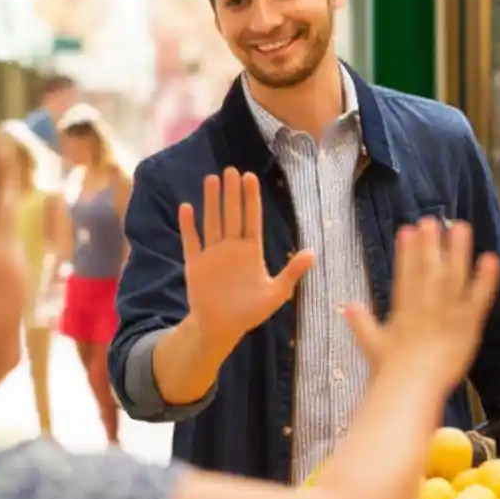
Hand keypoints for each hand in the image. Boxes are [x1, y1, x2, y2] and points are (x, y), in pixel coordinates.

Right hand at [179, 167, 313, 344]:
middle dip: (232, 193)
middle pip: (232, 215)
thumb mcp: (276, 293)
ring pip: (212, 222)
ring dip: (211, 202)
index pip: (251, 219)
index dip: (250, 198)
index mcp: (251, 251)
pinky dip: (188, 226)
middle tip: (231, 169)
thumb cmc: (250, 311)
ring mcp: (212, 254)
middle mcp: (231, 248)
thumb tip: (312, 252)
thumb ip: (292, 272)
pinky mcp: (195, 265)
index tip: (250, 177)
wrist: (222, 328)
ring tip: (211, 179)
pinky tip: (187, 208)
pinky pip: (191, 242)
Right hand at [345, 218, 499, 392]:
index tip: (407, 229)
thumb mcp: (372, 346)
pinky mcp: (468, 325)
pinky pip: (478, 298)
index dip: (406, 251)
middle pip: (429, 269)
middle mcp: (425, 307)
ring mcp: (447, 314)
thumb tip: (347, 306)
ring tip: (460, 227)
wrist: (411, 389)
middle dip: (430, 243)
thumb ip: (362, 323)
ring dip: (458, 250)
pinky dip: (485, 279)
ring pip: (454, 276)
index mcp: (403, 310)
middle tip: (431, 220)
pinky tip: (490, 259)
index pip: (405, 274)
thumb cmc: (391, 372)